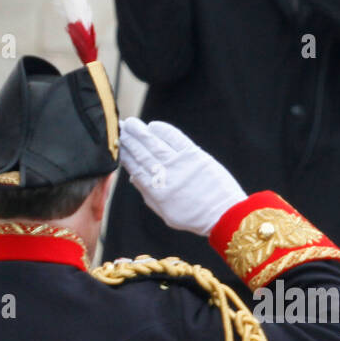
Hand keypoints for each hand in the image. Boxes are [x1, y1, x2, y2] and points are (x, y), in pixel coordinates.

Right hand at [118, 117, 246, 236]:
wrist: (223, 213)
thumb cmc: (194, 216)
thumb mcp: (165, 213)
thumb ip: (148, 195)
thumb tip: (133, 178)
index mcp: (156, 192)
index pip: (135, 169)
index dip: (124, 155)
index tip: (116, 146)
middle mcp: (165, 176)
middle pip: (142, 155)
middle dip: (129, 141)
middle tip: (119, 128)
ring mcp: (180, 165)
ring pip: (155, 145)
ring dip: (141, 133)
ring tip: (130, 123)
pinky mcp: (195, 156)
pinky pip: (176, 139)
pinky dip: (164, 131)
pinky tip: (153, 126)